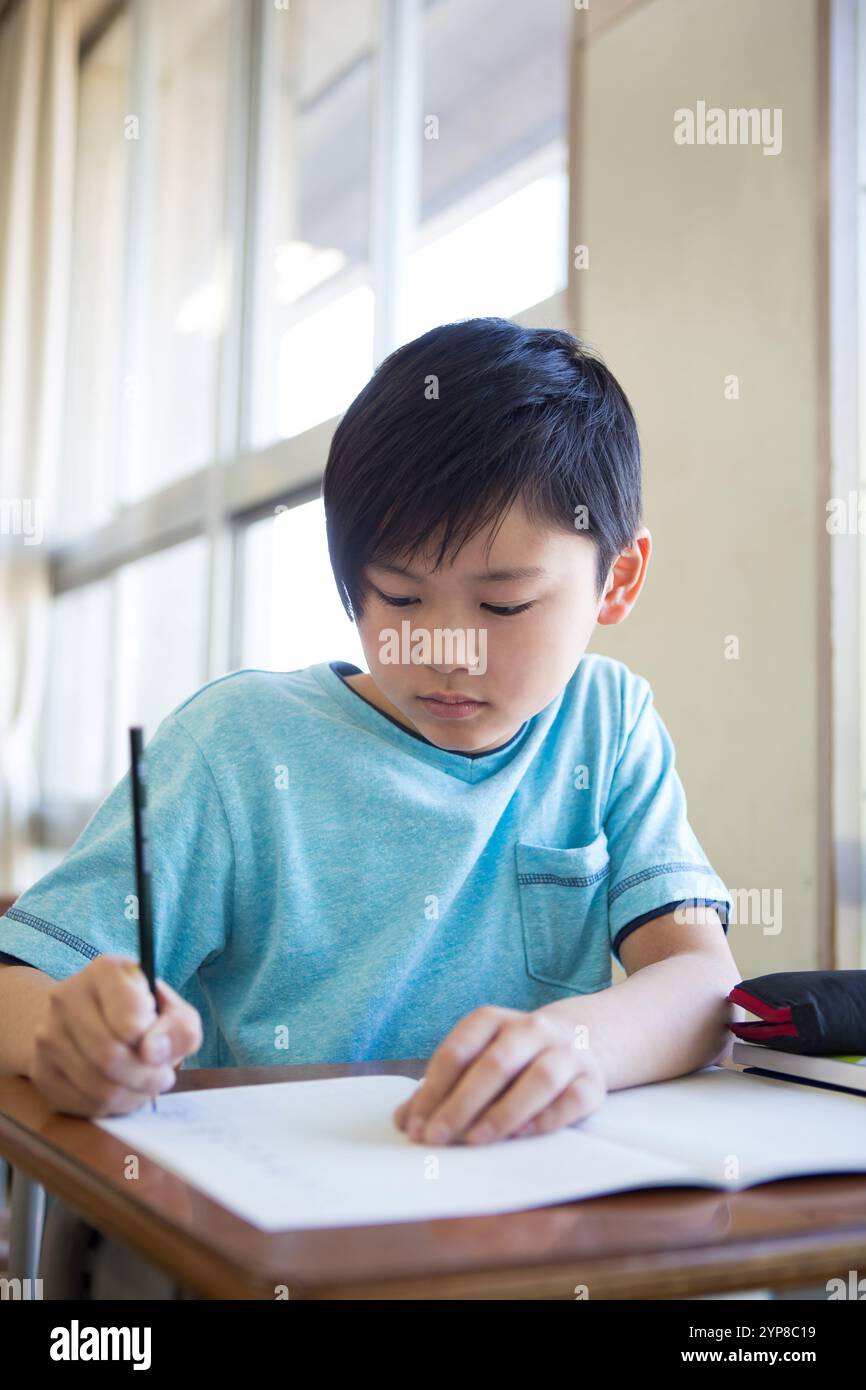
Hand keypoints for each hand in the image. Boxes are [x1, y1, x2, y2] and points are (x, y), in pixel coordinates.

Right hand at [30, 953, 202, 1116]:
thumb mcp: (172, 1009)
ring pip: (98, 1088)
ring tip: (144, 1083)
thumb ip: (180, 1026)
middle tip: (161, 1075)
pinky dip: (112, 1108)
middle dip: (146, 1077)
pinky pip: (84, 1105)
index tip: (159, 1044)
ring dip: (133, 1095)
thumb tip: (152, 1053)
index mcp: (105, 971)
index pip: (131, 1021)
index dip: (155, 1042)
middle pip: (110, 1058)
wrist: (89, 1019)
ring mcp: (47, 1035)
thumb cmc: (141, 1012)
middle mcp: (66, 997)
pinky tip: (121, 1090)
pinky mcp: (40, 1070)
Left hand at [393, 1005, 606, 1144]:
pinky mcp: (592, 1081)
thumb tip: (404, 1121)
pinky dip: (547, 1118)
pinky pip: (573, 1099)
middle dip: (461, 1103)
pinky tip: (521, 1136)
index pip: (458, 1051)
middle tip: (437, 1138)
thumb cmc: (510, 1061)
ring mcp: (567, 1053)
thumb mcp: (474, 1063)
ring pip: (539, 1077)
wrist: (576, 1043)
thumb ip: (439, 1090)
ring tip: (476, 1140)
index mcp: (493, 1020)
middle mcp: (532, 1029)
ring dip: (505, 1111)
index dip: (434, 1090)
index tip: (415, 1126)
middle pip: (495, 1063)